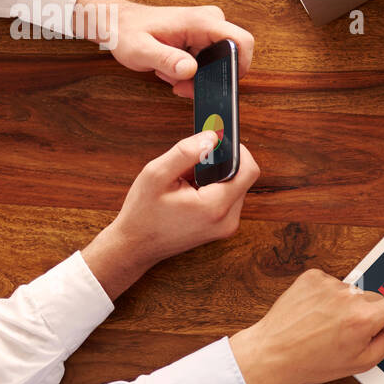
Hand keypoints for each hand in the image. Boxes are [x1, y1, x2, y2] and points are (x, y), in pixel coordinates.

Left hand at [75, 0, 253, 97]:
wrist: (117, 22)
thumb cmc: (126, 31)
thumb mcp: (141, 50)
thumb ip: (166, 60)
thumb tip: (190, 70)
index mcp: (200, 21)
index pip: (242, 41)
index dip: (240, 66)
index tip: (220, 84)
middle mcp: (209, 22)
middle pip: (231, 57)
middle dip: (209, 77)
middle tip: (181, 84)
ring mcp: (207, 29)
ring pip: (219, 62)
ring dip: (197, 76)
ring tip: (170, 73)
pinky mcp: (202, 37)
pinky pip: (209, 61)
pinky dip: (192, 72)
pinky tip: (171, 69)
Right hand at [82, 131, 260, 298]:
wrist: (135, 247)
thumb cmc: (142, 213)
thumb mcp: (156, 174)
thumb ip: (185, 152)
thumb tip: (212, 137)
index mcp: (215, 207)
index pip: (249, 170)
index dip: (238, 150)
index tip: (219, 142)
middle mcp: (228, 220)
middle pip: (241, 177)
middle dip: (219, 164)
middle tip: (191, 166)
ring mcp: (226, 226)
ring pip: (234, 187)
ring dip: (215, 177)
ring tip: (186, 182)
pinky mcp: (222, 227)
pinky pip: (227, 199)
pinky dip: (212, 189)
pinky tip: (189, 192)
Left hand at [229, 272, 383, 383]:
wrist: (272, 352)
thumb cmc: (313, 363)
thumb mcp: (360, 363)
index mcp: (365, 320)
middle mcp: (350, 298)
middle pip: (376, 300)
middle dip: (370, 314)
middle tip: (348, 335)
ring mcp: (330, 284)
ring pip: (353, 293)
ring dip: (346, 306)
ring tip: (324, 326)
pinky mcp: (313, 277)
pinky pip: (332, 284)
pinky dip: (328, 297)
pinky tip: (314, 314)